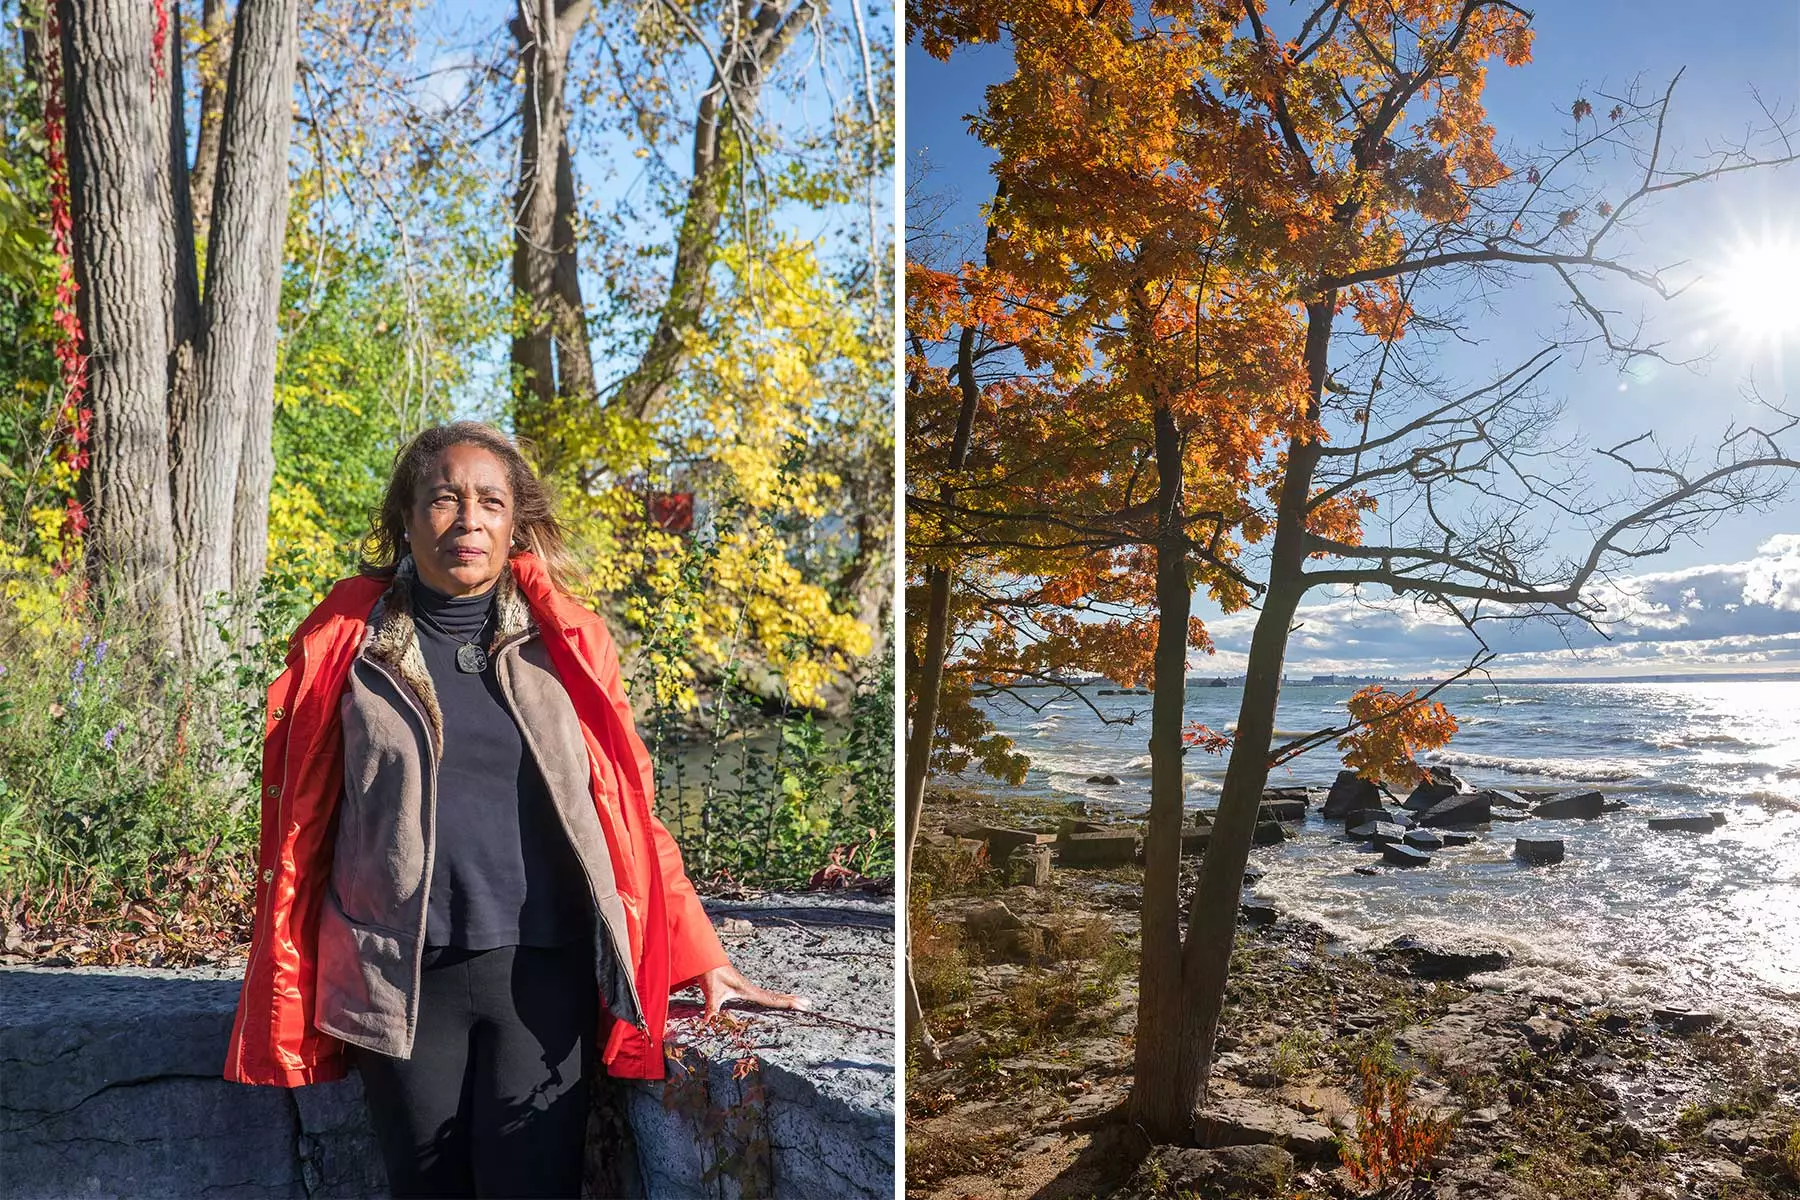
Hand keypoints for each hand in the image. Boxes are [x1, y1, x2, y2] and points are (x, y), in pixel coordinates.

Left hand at [696, 962, 812, 1017]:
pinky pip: (764, 994)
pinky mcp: (744, 988)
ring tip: (801, 1001)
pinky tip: (777, 999)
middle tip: (809, 1003)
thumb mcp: (712, 993)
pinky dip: (774, 997)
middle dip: (792, 1000)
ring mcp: (749, 988)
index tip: (801, 1005)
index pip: (771, 998)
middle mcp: (751, 988)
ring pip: (771, 994)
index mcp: (749, 990)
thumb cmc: (710, 974)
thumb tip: (706, 1026)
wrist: (706, 959)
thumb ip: (711, 1010)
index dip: (786, 1002)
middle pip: (775, 996)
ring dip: (785, 998)